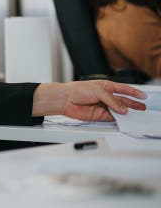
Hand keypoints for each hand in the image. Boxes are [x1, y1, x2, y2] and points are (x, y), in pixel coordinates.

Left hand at [32, 81, 146, 121]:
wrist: (65, 100)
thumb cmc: (77, 90)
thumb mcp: (98, 91)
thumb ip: (112, 100)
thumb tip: (123, 109)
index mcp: (106, 87)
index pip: (123, 89)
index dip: (133, 92)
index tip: (142, 95)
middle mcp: (106, 97)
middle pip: (123, 101)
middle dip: (133, 104)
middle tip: (142, 108)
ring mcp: (104, 106)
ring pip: (119, 111)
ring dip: (127, 113)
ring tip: (136, 115)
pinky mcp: (100, 115)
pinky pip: (113, 118)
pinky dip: (119, 120)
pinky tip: (124, 120)